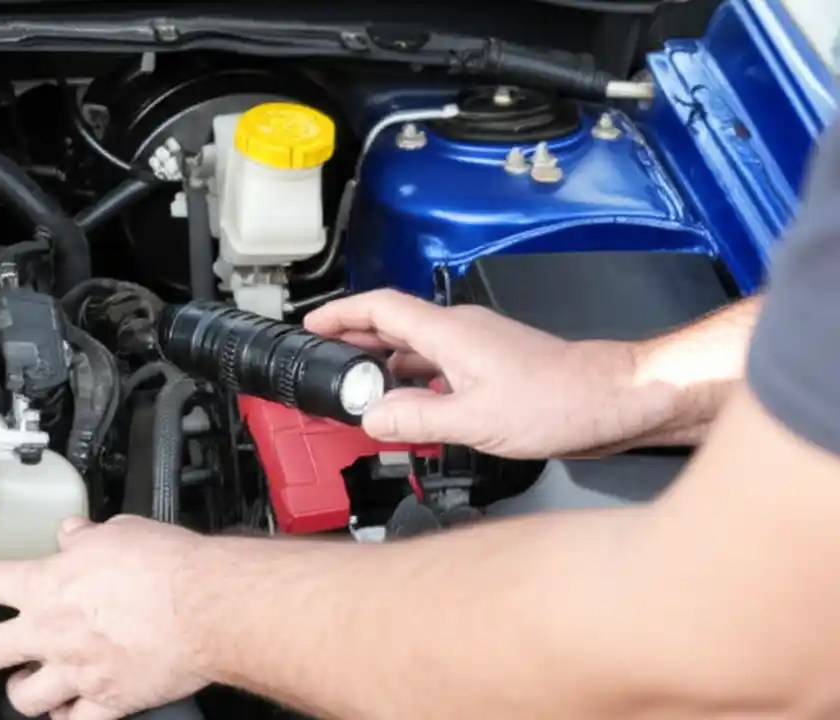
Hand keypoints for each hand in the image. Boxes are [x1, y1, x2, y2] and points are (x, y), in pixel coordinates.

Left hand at [0, 516, 209, 719]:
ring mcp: (77, 672)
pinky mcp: (109, 700)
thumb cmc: (168, 566)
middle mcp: (52, 632)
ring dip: (20, 692)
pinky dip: (66, 719)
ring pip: (25, 698)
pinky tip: (66, 713)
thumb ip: (87, 538)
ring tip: (22, 687)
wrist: (206, 607)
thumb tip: (73, 533)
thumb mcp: (119, 532)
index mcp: (49, 585)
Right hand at [305, 289, 679, 458]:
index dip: (342, 314)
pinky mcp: (493, 367)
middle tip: (326, 358)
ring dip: (385, 363)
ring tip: (362, 388)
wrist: (612, 399)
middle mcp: (462, 332)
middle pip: (394, 324)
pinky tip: (412, 405)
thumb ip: (416, 420)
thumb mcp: (474, 419)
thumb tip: (374, 418)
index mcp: (450, 333)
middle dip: (355, 339)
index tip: (313, 325)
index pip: (381, 308)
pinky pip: (440, 365)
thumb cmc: (559, 401)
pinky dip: (415, 379)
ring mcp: (479, 347)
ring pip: (417, 347)